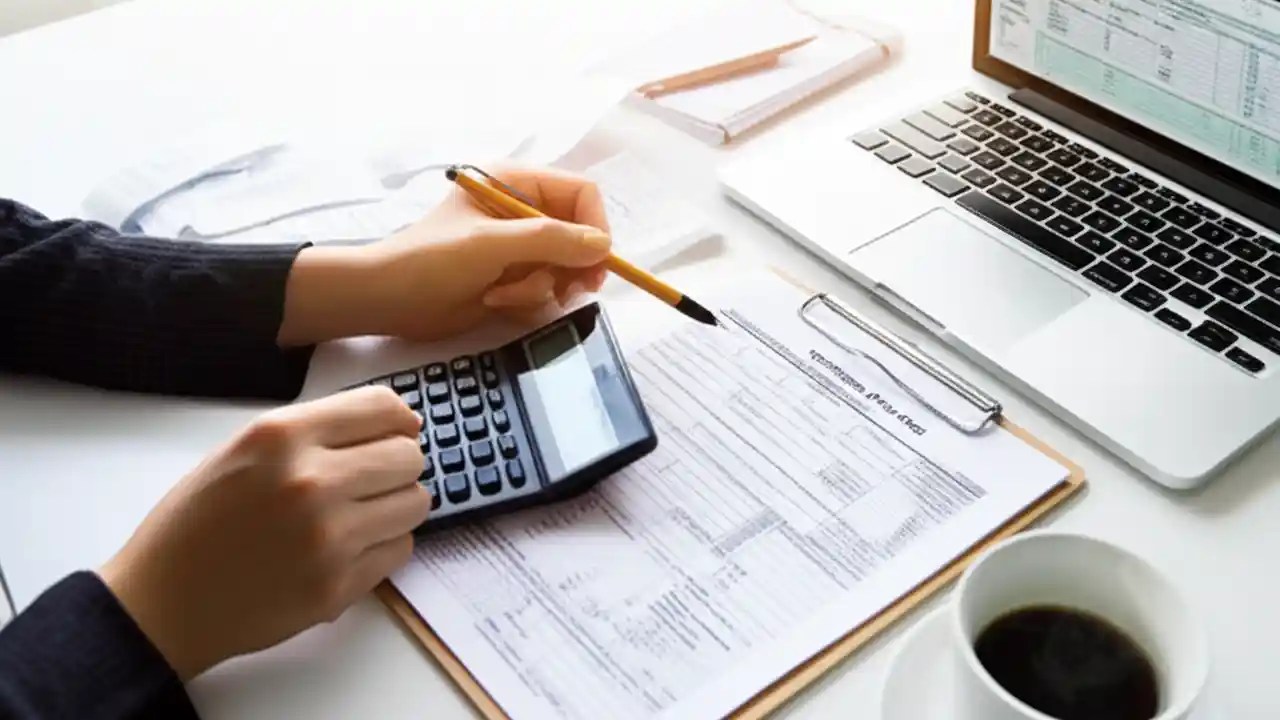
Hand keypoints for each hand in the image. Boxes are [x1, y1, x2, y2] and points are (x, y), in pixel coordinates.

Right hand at [99, 386, 428, 679]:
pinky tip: (347, 549)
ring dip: (395, 507)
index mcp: (282, 436)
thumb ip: (315, 431)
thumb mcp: (245, 449)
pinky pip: (400, 550)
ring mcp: (329, 537)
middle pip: (409, 456)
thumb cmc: (199, 520)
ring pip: (415, 503)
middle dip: (397, 465)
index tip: (396, 433)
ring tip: (359, 515)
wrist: (162, 603)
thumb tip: (399, 424)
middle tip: (370, 480)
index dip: (398, 420)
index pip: (383, 408)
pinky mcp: (338, 586)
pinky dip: (383, 547)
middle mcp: (311, 480)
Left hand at [277, 165, 612, 345]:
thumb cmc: (431, 261)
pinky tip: (495, 301)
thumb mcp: (492, 244)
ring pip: (565, 268)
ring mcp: (518, 247)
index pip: (580, 193)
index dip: (595, 227)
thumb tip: (602, 247)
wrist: (388, 300)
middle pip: (580, 234)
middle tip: (569, 290)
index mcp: (515, 182)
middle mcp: (522, 211)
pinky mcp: (513, 278)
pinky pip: (546, 290)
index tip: (597, 263)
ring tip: (504, 293)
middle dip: (570, 265)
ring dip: (541, 287)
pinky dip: (528, 301)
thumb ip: (550, 240)